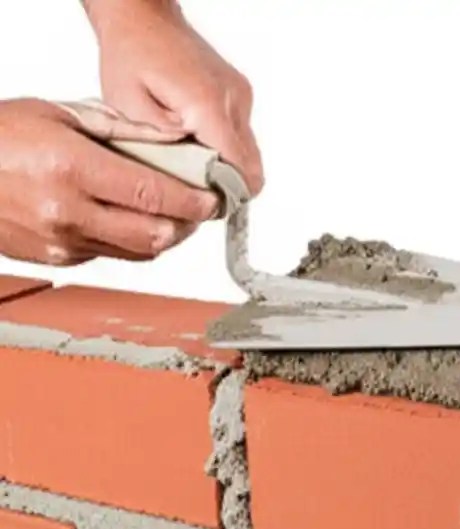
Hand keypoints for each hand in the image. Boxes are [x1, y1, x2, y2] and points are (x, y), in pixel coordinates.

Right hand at [0, 98, 218, 265]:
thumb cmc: (0, 136)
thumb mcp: (60, 113)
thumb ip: (123, 129)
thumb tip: (176, 140)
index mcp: (72, 168)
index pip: (154, 195)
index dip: (194, 201)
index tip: (213, 198)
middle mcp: (67, 211)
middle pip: (155, 235)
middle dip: (186, 223)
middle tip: (198, 207)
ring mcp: (60, 242)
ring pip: (138, 252)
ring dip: (162, 235)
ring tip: (170, 213)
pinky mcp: (56, 259)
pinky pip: (110, 255)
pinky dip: (127, 240)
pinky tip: (126, 218)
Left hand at [85, 0, 263, 194]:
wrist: (143, 17)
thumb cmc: (130, 56)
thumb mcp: (129, 109)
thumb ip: (162, 149)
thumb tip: (189, 183)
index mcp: (208, 106)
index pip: (240, 170)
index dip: (226, 197)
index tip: (204, 207)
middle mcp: (235, 101)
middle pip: (251, 167)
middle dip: (227, 186)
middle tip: (192, 191)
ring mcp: (242, 97)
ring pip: (248, 153)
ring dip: (224, 165)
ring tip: (188, 161)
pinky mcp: (240, 94)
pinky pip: (240, 135)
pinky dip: (222, 146)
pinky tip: (193, 139)